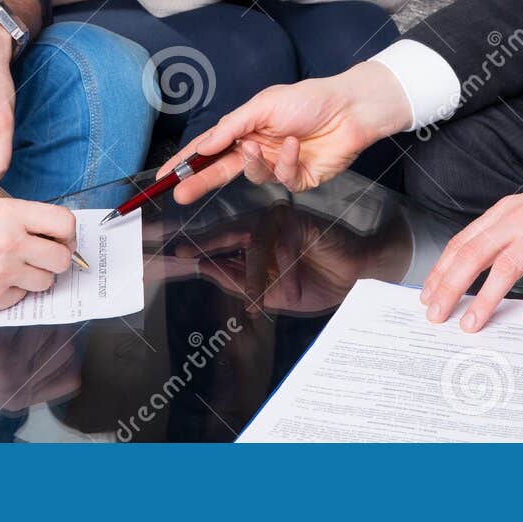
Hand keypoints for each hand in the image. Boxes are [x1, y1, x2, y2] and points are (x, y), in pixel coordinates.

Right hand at [0, 198, 79, 316]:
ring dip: (35, 276)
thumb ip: (24, 218)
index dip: (68, 233)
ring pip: (45, 281)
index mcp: (10, 215)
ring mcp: (1, 275)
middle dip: (57, 257)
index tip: (63, 238)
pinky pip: (21, 297)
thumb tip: (58, 234)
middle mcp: (9, 244)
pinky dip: (13, 291)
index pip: (65, 223)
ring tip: (14, 267)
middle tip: (44, 256)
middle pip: (62, 258)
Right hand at [155, 60, 413, 202]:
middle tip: (180, 194)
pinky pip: (282, 179)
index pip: (209, 148)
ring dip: (255, 162)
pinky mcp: (299, 178)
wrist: (349, 109)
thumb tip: (206, 144)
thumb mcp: (263, 105)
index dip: (186, 161)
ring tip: (264, 145)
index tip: (165, 175)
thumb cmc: (308, 100)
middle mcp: (258, 148)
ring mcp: (277, 165)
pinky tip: (295, 145)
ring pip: (252, 176)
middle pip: (222, 170)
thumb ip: (232, 127)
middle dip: (200, 181)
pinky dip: (285, 162)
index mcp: (245, 129)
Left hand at [173, 208, 412, 316]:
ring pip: (250, 246)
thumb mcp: (269, 292)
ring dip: (254, 279)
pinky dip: (274, 273)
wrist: (354, 280)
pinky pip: (274, 247)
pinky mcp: (294, 220)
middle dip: (201, 247)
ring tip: (259, 301)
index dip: (193, 248)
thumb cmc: (315, 284)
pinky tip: (281, 289)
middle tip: (176, 252)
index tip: (168, 253)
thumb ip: (238, 280)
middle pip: (223, 236)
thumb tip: (203, 268)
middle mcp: (260, 226)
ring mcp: (277, 220)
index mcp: (251, 242)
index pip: (216, 244)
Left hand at [418, 161, 522, 331]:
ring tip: (472, 323)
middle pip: (474, 254)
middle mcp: (520, 218)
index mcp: (506, 212)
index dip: (441, 270)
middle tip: (437, 314)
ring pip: (506, 266)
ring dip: (485, 299)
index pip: (463, 242)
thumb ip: (504, 234)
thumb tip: (474, 266)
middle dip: (451, 287)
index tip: (428, 294)